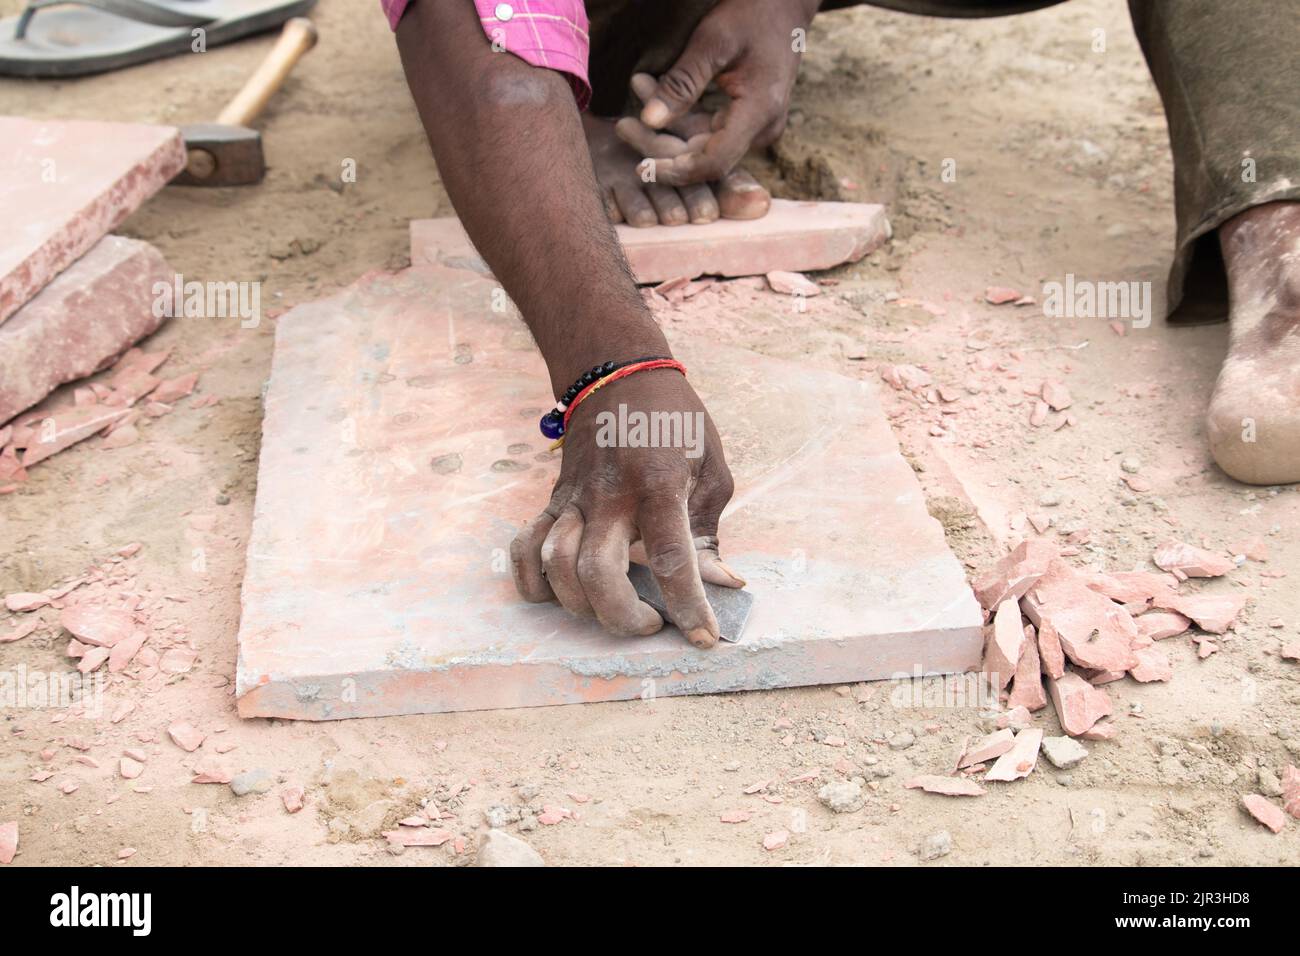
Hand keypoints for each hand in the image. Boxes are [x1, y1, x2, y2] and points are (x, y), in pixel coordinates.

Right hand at [510, 369, 743, 647]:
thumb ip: (709, 532)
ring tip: (614, 609)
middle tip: (651, 623)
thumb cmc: (675, 422)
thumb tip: (719, 584)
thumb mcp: (711, 470)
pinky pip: (524, 549)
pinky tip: (561, 595)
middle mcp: (609, 495)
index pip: (670, 558)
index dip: (689, 606)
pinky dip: (534, 583)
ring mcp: (572, 499)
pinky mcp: (550, 502)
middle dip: (621, 616)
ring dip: (582, 604)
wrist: (617, 373)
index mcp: (658, 484)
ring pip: (555, 565)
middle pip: (596, 572)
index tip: (704, 638)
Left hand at [615, 0, 818, 186]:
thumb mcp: (714, 40)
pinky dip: (681, 116)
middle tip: (622, 125)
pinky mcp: (747, 120)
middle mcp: (763, 128)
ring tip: (636, 91)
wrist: (786, 2)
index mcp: (761, 111)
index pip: (715, 162)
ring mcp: (757, 127)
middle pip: (704, 158)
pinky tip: (652, 90)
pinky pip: (709, 130)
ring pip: (703, 146)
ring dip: (666, 127)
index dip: (677, 171)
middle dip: (661, 146)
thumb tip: (649, 120)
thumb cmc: (752, 11)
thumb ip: (682, 82)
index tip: (642, 168)